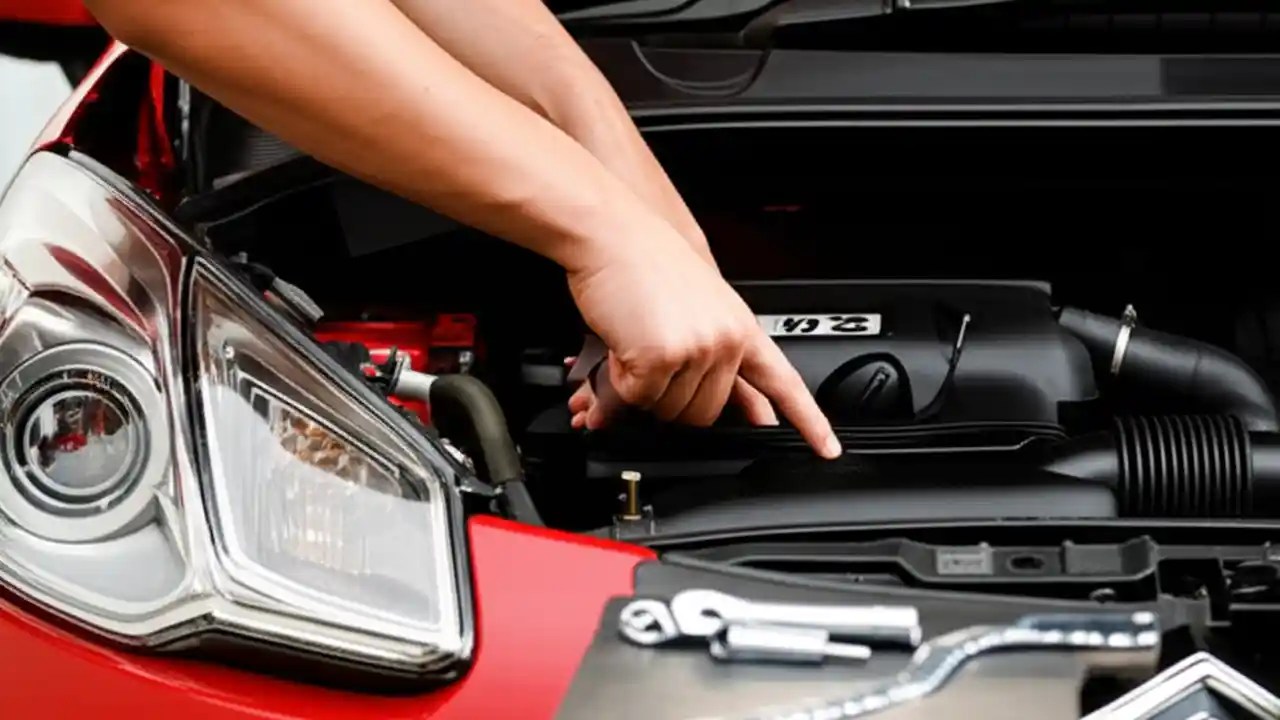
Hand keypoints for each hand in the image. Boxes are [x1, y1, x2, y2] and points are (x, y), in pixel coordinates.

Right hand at [565, 227, 840, 458]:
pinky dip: (618, 382)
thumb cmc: (644, 262)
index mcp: (741, 327)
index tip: (827, 449)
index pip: (784, 384)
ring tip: (635, 344)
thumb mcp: (695, 306)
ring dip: (641, 388)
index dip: (809, 422)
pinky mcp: (661, 357)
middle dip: (671, 399)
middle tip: (651, 362)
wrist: (612, 231)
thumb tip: (707, 409)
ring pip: (667, 411)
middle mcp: (726, 340)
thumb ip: (709, 356)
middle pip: (705, 415)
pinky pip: (636, 399)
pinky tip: (621, 347)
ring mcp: (697, 349)